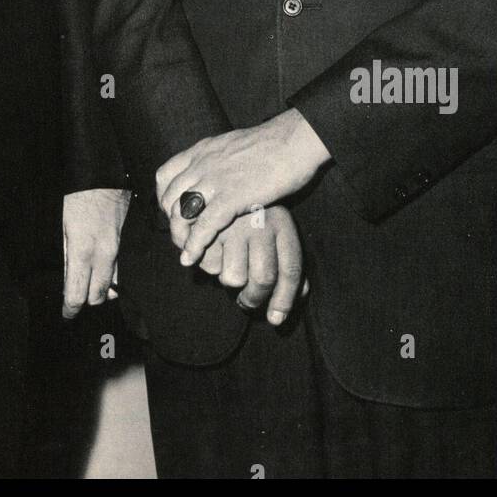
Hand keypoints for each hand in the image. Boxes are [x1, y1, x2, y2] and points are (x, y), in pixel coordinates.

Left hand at [62, 188, 130, 318]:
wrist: (103, 174)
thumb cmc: (77, 197)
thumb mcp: (62, 226)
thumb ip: (66, 256)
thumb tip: (66, 280)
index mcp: (83, 251)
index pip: (78, 294)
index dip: (70, 308)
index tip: (66, 314)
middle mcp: (104, 255)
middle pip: (99, 296)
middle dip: (87, 301)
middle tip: (76, 300)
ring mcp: (118, 249)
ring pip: (113, 285)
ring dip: (101, 290)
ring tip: (89, 287)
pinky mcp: (126, 243)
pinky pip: (120, 268)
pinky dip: (112, 276)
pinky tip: (102, 272)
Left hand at [156, 108, 330, 265]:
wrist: (293, 141)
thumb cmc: (272, 144)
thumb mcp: (233, 145)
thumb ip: (218, 158)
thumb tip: (215, 169)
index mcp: (202, 150)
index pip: (164, 175)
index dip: (163, 198)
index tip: (172, 212)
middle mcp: (202, 164)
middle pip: (169, 198)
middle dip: (170, 222)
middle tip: (180, 236)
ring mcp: (215, 180)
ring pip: (181, 213)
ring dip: (179, 236)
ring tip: (184, 251)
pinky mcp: (232, 197)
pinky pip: (204, 226)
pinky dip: (194, 245)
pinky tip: (191, 258)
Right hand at [198, 208, 308, 324]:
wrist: (223, 176)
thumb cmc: (252, 212)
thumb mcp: (276, 229)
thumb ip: (286, 264)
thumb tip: (290, 302)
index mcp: (282, 223)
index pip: (290, 270)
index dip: (284, 300)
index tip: (276, 319)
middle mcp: (260, 223)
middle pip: (263, 279)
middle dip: (253, 300)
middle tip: (246, 302)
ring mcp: (233, 224)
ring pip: (233, 278)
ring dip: (229, 282)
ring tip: (228, 270)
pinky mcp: (206, 225)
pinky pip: (209, 265)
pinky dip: (209, 266)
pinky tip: (211, 252)